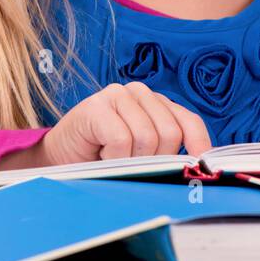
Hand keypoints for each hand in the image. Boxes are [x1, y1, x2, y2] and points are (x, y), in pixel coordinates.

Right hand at [38, 82, 212, 165]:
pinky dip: (113, 158)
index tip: (200, 168)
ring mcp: (117, 95)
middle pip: (169, 133)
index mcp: (157, 103)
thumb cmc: (103, 158)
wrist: (59, 159)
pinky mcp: (97, 106)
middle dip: (154, 160)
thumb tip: (198, 168)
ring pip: (146, 138)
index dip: (198, 145)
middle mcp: (140, 92)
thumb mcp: (142, 153)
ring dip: (129, 160)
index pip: (189, 121)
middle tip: (132, 165)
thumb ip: (167, 152)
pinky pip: (121, 140)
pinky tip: (100, 155)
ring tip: (113, 158)